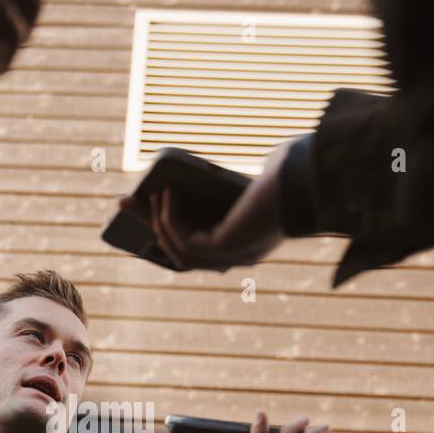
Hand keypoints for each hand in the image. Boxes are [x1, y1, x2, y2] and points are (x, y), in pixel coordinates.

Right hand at [116, 140, 289, 271]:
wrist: (308, 181)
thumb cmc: (289, 175)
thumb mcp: (251, 178)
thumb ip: (230, 183)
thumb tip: (201, 174)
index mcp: (248, 244)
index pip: (198, 246)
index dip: (171, 231)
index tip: (151, 212)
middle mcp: (238, 257)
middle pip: (181, 249)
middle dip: (150, 225)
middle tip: (125, 203)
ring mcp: (230, 257)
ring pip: (177, 249)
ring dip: (156, 222)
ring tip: (145, 195)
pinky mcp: (222, 248)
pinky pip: (183, 239)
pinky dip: (170, 217)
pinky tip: (167, 193)